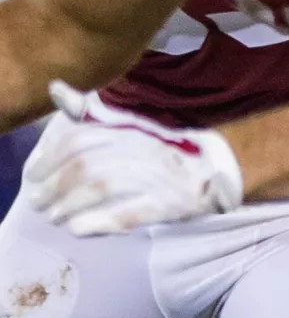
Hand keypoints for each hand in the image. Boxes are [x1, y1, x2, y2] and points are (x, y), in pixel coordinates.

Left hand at [25, 83, 243, 235]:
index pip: (80, 139)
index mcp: (134, 128)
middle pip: (86, 166)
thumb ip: (92, 111)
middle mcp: (146, 148)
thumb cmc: (171, 149)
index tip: (33, 175)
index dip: (49, 158)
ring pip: (104, 188)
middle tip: (38, 202)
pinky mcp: (173, 204)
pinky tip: (79, 228)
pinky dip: (101, 221)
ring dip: (71, 205)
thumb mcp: (135, 125)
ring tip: (53, 216)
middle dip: (54, 186)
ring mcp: (160, 177)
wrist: (226, 168)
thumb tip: (56, 89)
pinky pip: (131, 213)